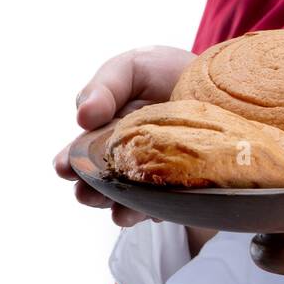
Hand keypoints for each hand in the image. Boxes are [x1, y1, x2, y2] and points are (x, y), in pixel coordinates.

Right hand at [53, 45, 196, 226]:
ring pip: (134, 201)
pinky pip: (171, 204)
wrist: (219, 78)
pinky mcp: (186, 186)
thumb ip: (104, 88)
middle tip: (90, 194)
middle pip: (101, 186)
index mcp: (104, 135)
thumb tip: (83, 117)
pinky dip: (164, 209)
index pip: (78, 155)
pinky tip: (160, 211)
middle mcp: (126, 161)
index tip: (64, 168)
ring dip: (125, 210)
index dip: (69, 163)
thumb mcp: (131, 69)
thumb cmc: (165, 72)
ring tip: (121, 214)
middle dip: (93, 193)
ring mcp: (156, 176)